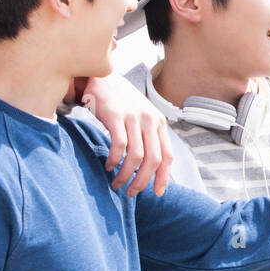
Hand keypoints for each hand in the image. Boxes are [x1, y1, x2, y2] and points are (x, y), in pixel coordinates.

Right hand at [73, 75, 173, 196]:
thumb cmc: (121, 103)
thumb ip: (148, 137)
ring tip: (117, 184)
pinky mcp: (116, 115)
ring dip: (126, 175)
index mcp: (159, 123)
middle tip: (131, 193)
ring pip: (136, 156)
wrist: (102, 77)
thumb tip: (152, 168)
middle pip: (153, 160)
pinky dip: (114, 160)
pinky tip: (108, 166)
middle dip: (143, 181)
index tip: (158, 193)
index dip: (164, 176)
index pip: (167, 155)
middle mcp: (150, 120)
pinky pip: (119, 145)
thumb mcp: (141, 117)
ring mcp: (133, 117)